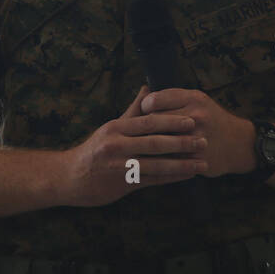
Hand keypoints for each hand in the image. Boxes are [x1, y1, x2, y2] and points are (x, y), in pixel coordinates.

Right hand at [62, 85, 205, 207]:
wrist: (70, 177)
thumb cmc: (95, 149)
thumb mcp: (111, 127)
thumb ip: (133, 110)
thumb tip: (148, 88)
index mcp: (116, 128)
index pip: (148, 122)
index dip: (172, 121)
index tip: (192, 121)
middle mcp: (116, 146)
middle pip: (155, 143)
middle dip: (182, 142)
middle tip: (204, 141)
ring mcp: (119, 167)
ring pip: (156, 165)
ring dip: (182, 164)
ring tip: (202, 163)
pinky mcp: (122, 185)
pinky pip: (153, 181)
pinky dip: (171, 178)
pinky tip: (187, 175)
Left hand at [138, 87, 255, 177]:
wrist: (239, 144)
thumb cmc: (213, 120)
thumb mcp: (198, 101)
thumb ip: (173, 98)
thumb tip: (144, 96)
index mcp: (193, 98)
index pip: (155, 100)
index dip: (145, 107)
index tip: (143, 113)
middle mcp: (195, 116)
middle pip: (154, 120)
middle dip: (142, 128)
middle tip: (136, 132)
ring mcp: (196, 138)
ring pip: (160, 141)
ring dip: (147, 145)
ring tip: (141, 146)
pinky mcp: (197, 157)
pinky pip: (169, 159)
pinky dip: (158, 160)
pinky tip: (151, 160)